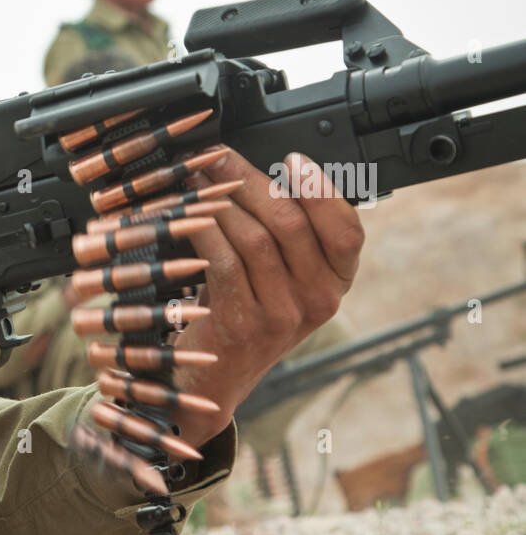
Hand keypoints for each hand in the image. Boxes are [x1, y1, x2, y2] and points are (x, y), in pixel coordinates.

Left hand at [168, 149, 364, 449]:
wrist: (210, 377)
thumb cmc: (240, 312)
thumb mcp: (275, 275)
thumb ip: (282, 232)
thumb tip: (253, 166)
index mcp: (336, 284)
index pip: (347, 229)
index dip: (321, 188)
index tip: (292, 158)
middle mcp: (317, 302)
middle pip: (292, 224)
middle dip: (252, 181)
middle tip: (219, 158)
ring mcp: (281, 316)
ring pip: (255, 238)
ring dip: (220, 200)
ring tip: (197, 179)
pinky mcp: (242, 325)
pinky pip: (223, 262)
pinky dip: (203, 230)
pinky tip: (187, 214)